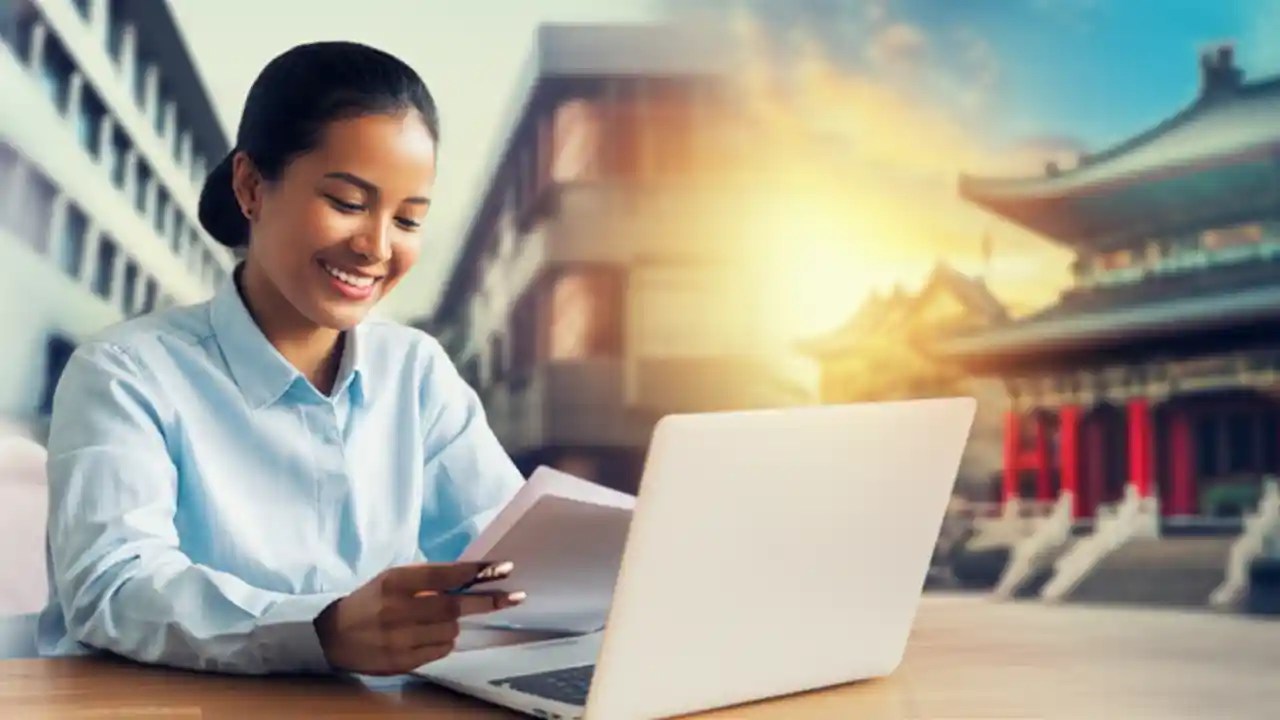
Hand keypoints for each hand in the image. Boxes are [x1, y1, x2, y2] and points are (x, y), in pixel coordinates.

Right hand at [314, 561, 523, 674]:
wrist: (334, 636)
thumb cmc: (371, 601)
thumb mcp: (393, 579)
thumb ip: (428, 578)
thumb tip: (471, 576)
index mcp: (395, 581)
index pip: (444, 574)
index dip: (476, 572)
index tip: (504, 568)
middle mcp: (397, 609)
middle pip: (454, 606)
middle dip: (487, 601)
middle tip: (515, 596)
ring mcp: (399, 639)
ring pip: (450, 630)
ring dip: (455, 623)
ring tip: (437, 619)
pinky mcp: (402, 661)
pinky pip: (441, 650)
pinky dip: (444, 641)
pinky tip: (428, 635)